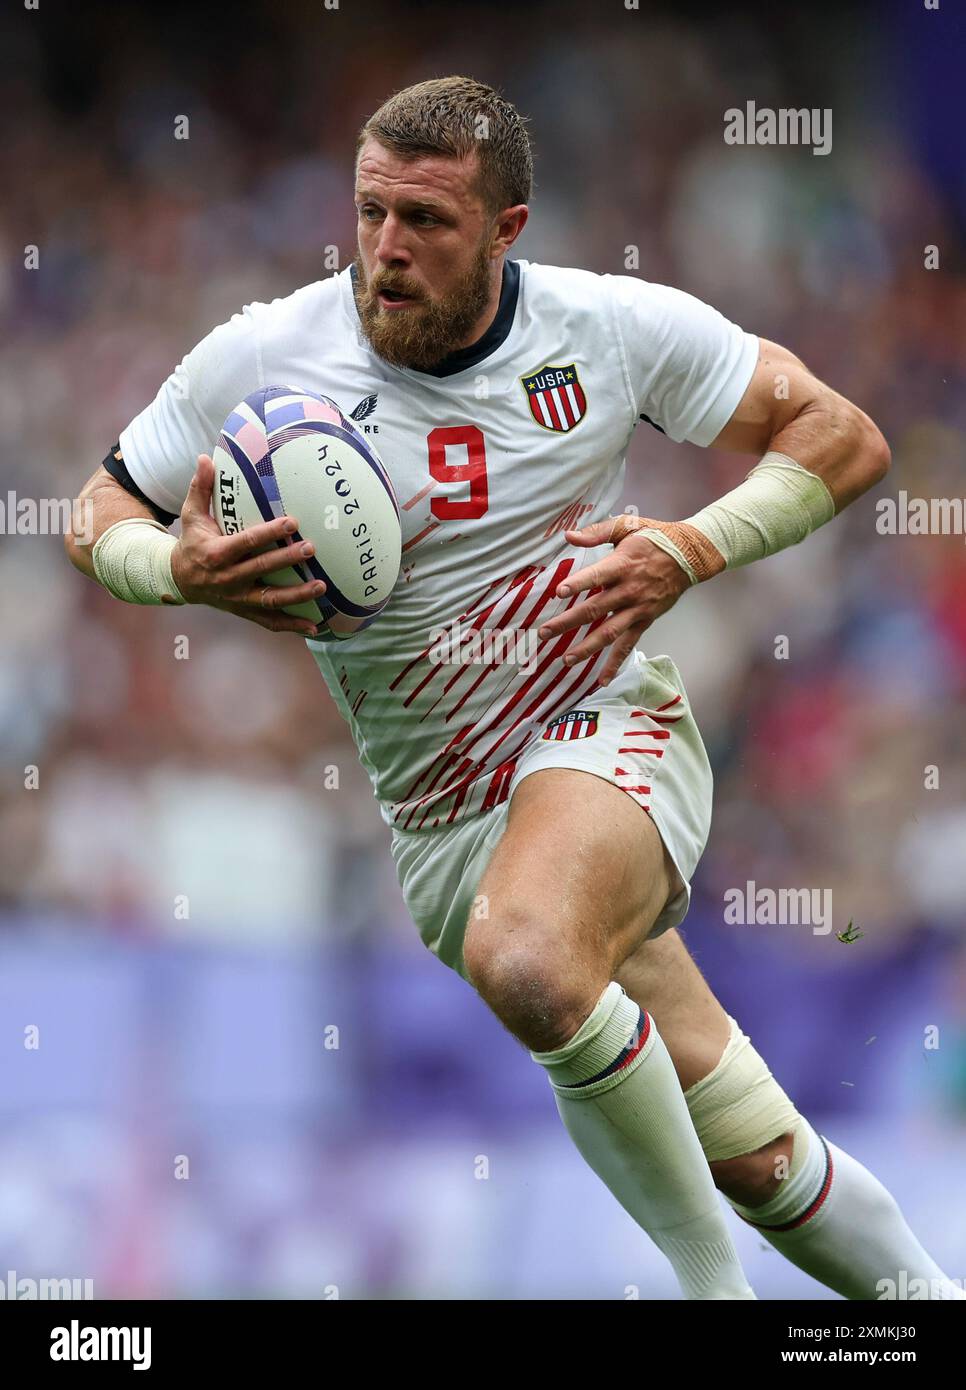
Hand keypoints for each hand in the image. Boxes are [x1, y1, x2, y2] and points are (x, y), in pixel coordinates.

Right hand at [170, 454, 325, 634]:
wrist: (179, 580)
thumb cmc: (192, 542)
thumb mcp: (191, 515)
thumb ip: (200, 487)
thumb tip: (205, 457)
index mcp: (217, 553)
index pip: (247, 542)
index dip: (269, 533)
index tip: (291, 522)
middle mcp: (228, 578)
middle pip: (262, 569)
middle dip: (287, 560)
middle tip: (311, 549)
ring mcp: (237, 598)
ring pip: (270, 600)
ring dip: (297, 596)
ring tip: (321, 587)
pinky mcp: (244, 611)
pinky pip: (270, 621)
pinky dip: (291, 626)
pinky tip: (314, 627)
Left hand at [536, 515, 690, 683]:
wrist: (690, 555)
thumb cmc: (655, 538)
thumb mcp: (628, 526)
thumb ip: (597, 532)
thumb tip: (569, 535)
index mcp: (622, 564)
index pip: (596, 576)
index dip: (578, 584)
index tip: (559, 593)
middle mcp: (629, 590)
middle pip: (594, 609)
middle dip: (567, 622)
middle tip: (544, 633)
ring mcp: (637, 609)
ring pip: (609, 632)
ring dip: (586, 648)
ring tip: (565, 659)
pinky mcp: (644, 621)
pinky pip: (628, 645)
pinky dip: (615, 663)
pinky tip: (601, 679)